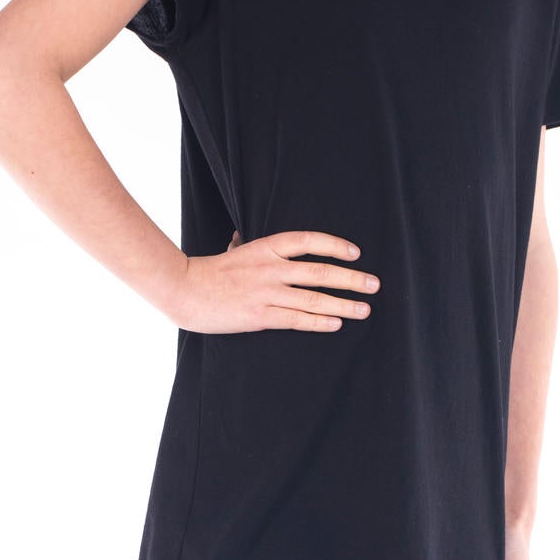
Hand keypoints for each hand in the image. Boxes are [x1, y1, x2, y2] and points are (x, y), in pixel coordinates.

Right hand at [171, 228, 379, 335]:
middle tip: (374, 285)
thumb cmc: (209, 272)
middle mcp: (271, 268)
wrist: (185, 290)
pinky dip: (320, 321)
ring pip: (314, 299)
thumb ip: (244, 245)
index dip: (335, 245)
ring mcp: (267, 293)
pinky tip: (337, 323)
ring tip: (365, 309)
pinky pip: (297, 319)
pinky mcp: (261, 316)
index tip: (356, 253)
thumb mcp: (233, 250)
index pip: (308, 241)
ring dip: (345, 304)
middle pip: (321, 272)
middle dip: (352, 279)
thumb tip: (242, 237)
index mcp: (265, 247)